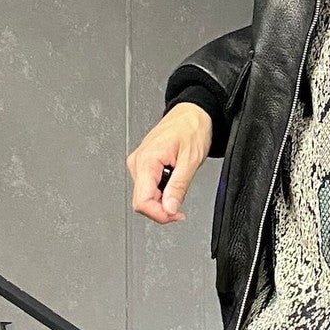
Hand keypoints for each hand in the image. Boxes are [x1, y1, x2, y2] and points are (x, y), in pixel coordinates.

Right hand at [126, 103, 212, 224]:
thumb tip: (170, 209)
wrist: (192, 113)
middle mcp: (138, 162)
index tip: (175, 215)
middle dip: (162, 209)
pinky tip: (173, 181)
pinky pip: (149, 186)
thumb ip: (178, 187)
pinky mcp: (144, 164)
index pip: (141, 201)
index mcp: (146, 160)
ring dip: (163, 199)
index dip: (159, 214)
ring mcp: (139, 163)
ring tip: (179, 184)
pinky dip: (162, 191)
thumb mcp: (190, 160)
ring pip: (145, 195)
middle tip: (180, 205)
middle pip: (142, 201)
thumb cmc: (191, 128)